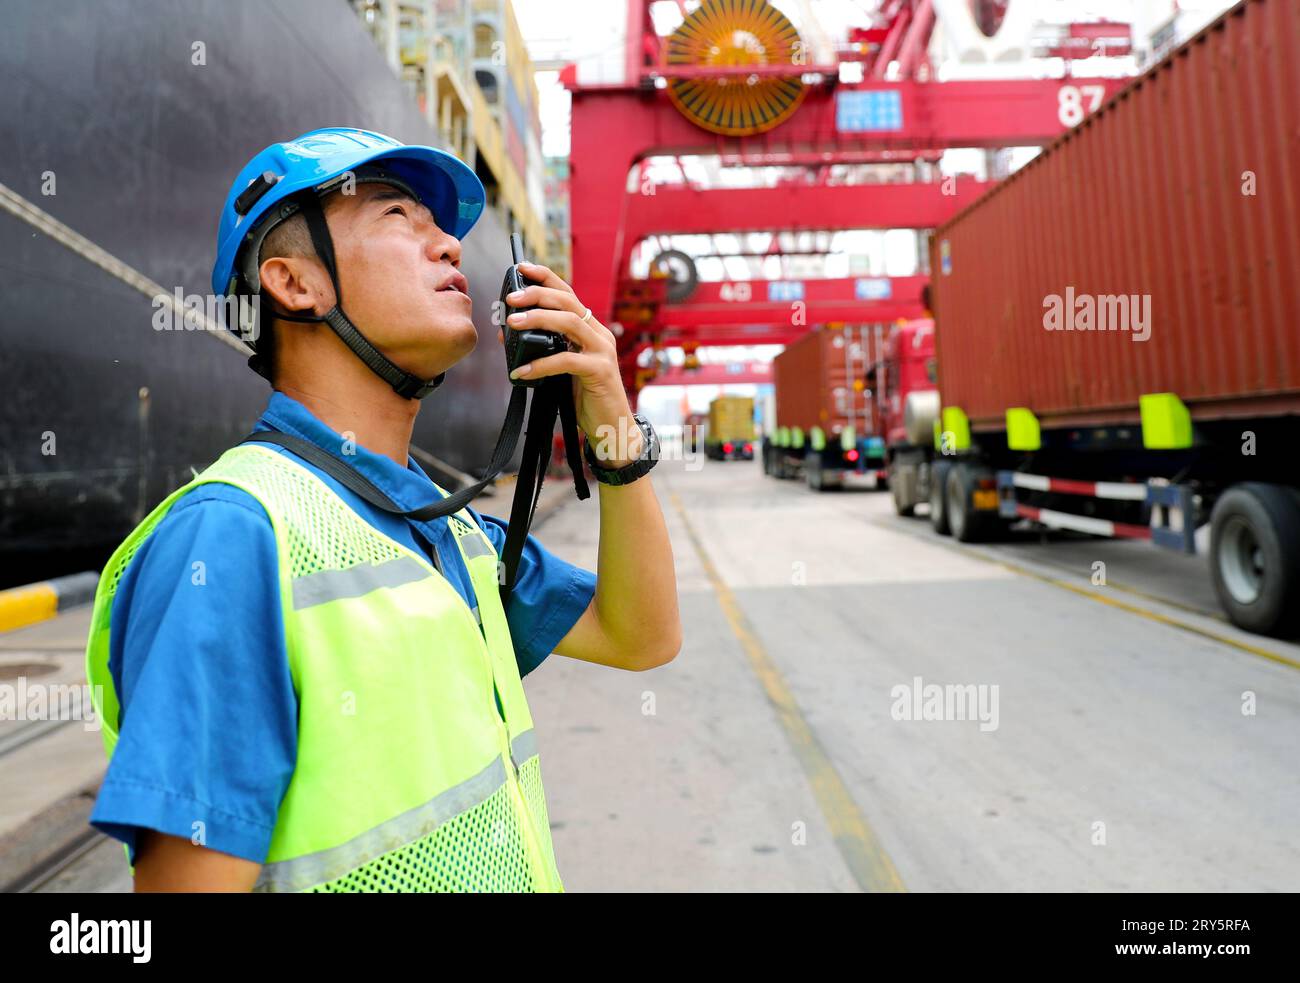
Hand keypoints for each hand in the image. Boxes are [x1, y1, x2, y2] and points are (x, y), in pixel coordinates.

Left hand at [501, 262, 641, 467]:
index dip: (546, 277)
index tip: (523, 267)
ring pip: (569, 323)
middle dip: (538, 294)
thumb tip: (507, 333)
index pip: (568, 294)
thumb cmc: (585, 397)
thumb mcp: (561, 368)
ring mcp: (602, 351)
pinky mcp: (600, 371)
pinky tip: (521, 372)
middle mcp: (599, 334)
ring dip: (538, 319)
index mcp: (591, 329)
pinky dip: (540, 365)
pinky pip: (566, 360)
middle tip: (511, 298)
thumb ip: (542, 348)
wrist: (611, 427)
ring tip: (512, 323)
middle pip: (568, 301)